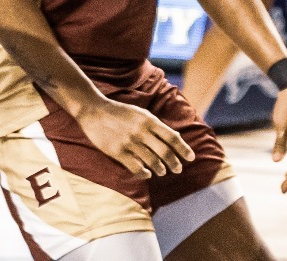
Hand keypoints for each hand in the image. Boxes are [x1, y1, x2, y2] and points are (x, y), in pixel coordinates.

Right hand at [78, 97, 194, 179]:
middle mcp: (142, 131)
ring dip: (160, 169)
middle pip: (164, 151)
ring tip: (163, 172)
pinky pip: (135, 166)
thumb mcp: (141, 113)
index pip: (172, 137)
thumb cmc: (121, 112)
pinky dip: (144, 172)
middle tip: (178, 169)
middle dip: (174, 162)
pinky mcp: (117, 152)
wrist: (95, 111)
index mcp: (150, 120)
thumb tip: (172, 138)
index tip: (191, 157)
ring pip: (151, 160)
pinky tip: (147, 174)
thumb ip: (155, 125)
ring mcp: (129, 142)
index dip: (183, 149)